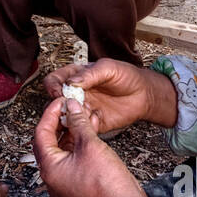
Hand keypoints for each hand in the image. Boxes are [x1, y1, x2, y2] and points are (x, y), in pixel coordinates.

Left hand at [35, 98, 152, 196]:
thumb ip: (78, 123)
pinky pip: (73, 156)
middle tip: (70, 106)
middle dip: (61, 121)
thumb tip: (71, 106)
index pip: (41, 133)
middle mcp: (52, 175)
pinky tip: (91, 128)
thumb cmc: (106, 184)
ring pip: (63, 147)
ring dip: (73, 130)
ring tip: (84, 113)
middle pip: (50, 140)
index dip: (50, 113)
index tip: (60, 101)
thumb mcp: (90, 145)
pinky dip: (80, 142)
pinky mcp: (77, 181)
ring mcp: (64, 179)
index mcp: (48, 167)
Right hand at [43, 58, 177, 132]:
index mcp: (76, 77)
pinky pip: (80, 128)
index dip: (53, 87)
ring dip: (69, 119)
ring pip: (65, 117)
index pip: (54, 81)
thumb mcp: (109, 68)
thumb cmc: (127, 76)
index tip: (59, 93)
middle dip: (58, 106)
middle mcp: (76, 94)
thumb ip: (90, 74)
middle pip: (55, 102)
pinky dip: (83, 127)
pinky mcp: (92, 123)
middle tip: (68, 107)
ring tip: (81, 116)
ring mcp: (82, 109)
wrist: (143, 94)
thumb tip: (71, 82)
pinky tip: (95, 121)